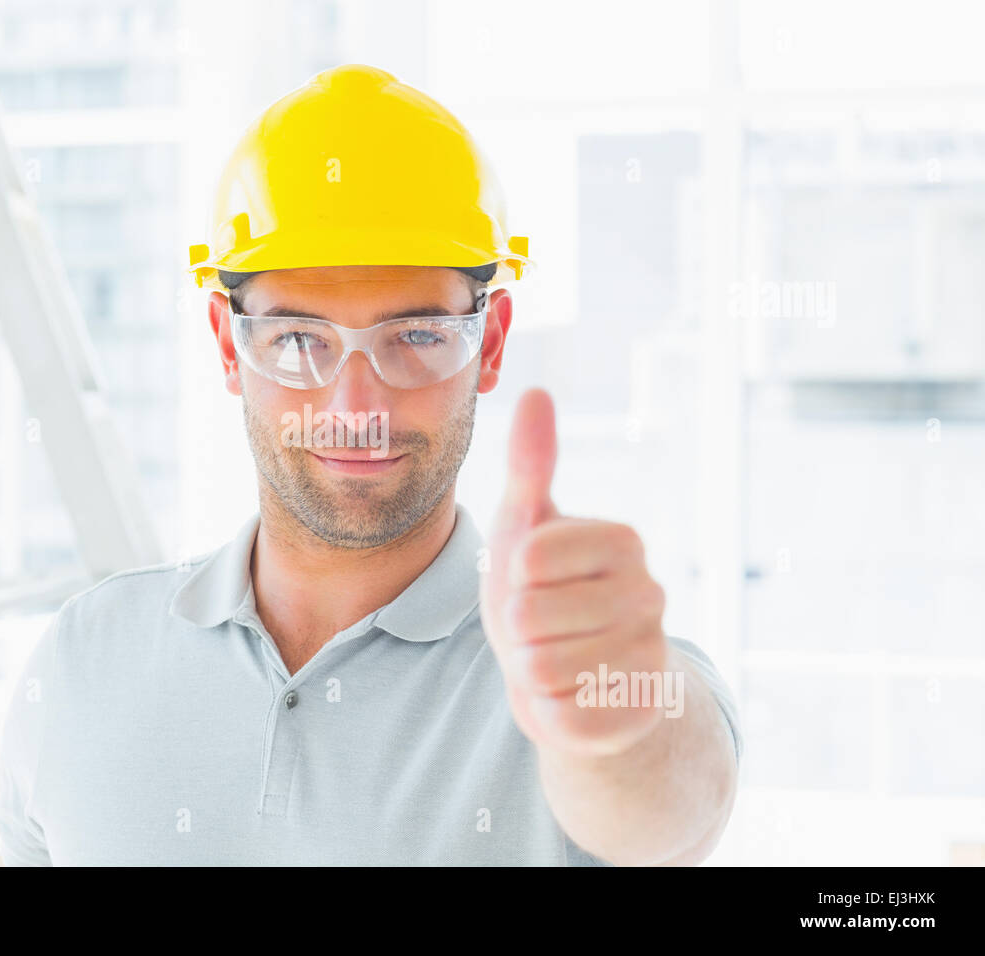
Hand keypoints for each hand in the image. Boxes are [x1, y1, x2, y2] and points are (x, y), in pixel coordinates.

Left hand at [479, 388, 670, 757]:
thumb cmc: (542, 590)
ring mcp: (651, 657)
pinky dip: (546, 712)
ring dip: (528, 670)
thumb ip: (530, 463)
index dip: (512, 574)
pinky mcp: (640, 715)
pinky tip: (568, 695)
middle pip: (530, 616)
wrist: (574, 673)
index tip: (532, 578)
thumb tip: (536, 389)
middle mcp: (651, 594)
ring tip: (551, 658)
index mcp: (623, 540)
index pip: (530, 557)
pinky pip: (562, 720)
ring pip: (542, 670)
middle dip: (515, 627)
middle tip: (539, 626)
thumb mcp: (527, 525)